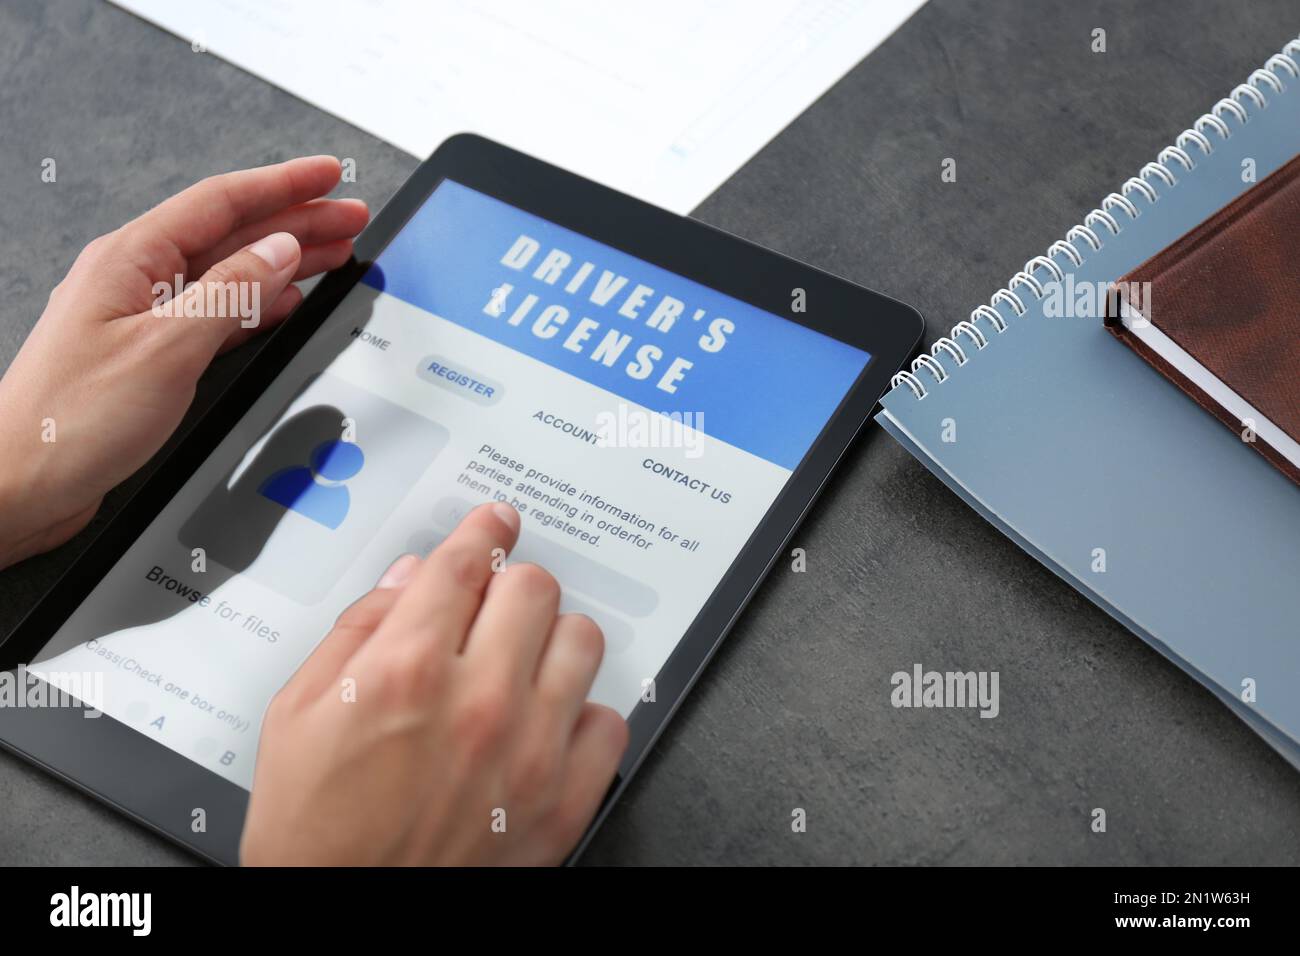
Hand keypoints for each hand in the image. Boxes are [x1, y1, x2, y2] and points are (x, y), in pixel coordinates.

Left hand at [0, 156, 367, 567]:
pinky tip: (288, 304)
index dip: (284, 184)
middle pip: (234, 234)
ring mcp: (145, 318)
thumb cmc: (68, 420)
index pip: (223, 202)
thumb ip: (230, 294)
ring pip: (232, 273)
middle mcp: (137, 280)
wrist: (23, 483)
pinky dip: (262, 305)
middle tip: (351, 216)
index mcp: (131, 260)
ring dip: (286, 261)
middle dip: (298, 220)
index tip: (330, 175)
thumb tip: (280, 251)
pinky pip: (221, 314)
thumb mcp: (167, 348)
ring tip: (335, 252)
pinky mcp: (154, 356)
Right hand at [240, 503, 629, 865]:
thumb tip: (409, 580)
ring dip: (551, 640)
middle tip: (494, 605)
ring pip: (582, 641)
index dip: (483, 530)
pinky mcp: (564, 802)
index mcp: (405, 671)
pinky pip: (607, 722)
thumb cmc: (315, 832)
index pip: (466, 562)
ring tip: (522, 663)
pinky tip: (546, 724)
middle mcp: (477, 703)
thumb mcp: (297, 715)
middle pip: (533, 588)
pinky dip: (580, 714)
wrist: (345, 921)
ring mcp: (529, 752)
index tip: (495, 522)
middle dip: (509, 585)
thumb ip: (355, 631)